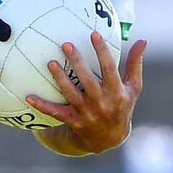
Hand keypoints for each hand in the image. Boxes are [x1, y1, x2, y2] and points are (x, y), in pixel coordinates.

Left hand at [26, 32, 147, 153]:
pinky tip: (29, 96)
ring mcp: (86, 112)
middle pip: (87, 80)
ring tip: (50, 63)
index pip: (109, 69)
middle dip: (77, 62)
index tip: (94, 34)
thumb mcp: (132, 87)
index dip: (102, 51)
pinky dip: (42, 106)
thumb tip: (143, 41)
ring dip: (60, 79)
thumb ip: (135, 64)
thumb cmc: (122, 106)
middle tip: (66, 45)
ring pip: (71, 94)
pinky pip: (55, 112)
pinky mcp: (73, 120)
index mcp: (117, 92)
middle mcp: (101, 102)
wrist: (110, 138)